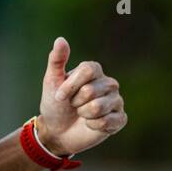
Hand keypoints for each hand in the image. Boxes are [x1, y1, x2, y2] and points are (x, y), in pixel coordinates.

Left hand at [36, 36, 126, 156]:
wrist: (57, 131)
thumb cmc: (55, 104)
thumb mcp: (51, 81)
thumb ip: (56, 60)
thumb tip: (60, 39)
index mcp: (94, 70)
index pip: (87, 71)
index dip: (70, 86)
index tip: (59, 96)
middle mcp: (109, 84)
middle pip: (90, 90)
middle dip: (75, 102)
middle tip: (73, 106)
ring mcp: (116, 101)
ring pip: (98, 107)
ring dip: (83, 114)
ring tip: (82, 114)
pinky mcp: (120, 119)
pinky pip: (107, 122)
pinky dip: (93, 125)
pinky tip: (90, 124)